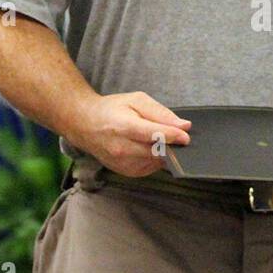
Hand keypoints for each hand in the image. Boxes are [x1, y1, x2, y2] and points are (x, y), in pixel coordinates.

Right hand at [68, 92, 190, 177]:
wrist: (85, 124)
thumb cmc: (112, 109)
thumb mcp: (136, 100)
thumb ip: (160, 112)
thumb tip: (183, 126)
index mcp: (124, 127)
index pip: (154, 135)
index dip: (173, 136)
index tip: (186, 136)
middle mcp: (122, 148)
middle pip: (157, 152)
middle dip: (172, 145)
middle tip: (178, 137)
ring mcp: (123, 164)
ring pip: (156, 161)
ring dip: (163, 152)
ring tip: (156, 138)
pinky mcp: (126, 172)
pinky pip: (150, 167)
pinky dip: (154, 158)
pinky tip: (147, 147)